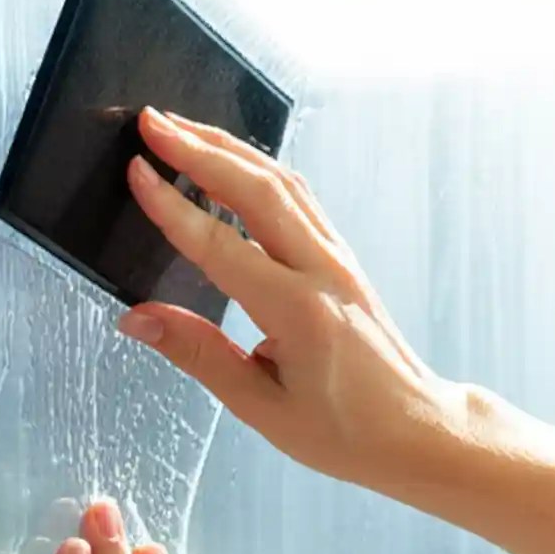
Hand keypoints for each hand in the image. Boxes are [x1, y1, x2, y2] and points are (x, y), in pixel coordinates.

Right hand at [116, 108, 469, 488]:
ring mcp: (339, 259)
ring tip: (183, 128)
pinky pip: (300, 197)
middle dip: (201, 149)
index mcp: (298, 313)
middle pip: (257, 190)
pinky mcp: (343, 258)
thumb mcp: (261, 407)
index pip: (222, 245)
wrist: (416, 429)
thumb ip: (198, 354)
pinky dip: (260, 169)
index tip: (137, 171)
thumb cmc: (345, 431)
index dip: (173, 206)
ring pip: (283, 183)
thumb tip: (138, 319)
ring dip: (231, 149)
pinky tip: (234, 160)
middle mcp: (323, 272)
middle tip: (152, 122)